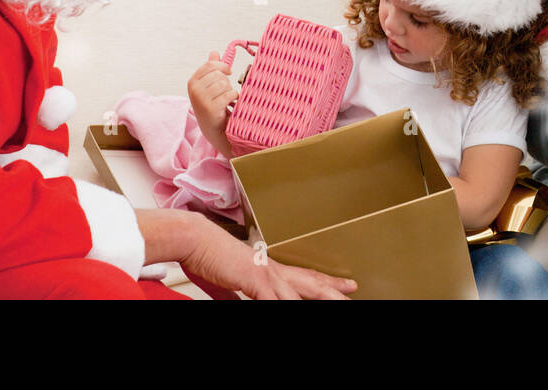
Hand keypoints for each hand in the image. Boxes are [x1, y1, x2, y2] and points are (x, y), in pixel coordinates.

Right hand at [141, 208, 356, 299]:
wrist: (194, 238)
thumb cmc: (206, 256)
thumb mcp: (226, 283)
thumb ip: (236, 294)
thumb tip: (237, 300)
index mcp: (267, 268)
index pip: (303, 276)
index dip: (324, 282)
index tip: (343, 285)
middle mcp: (272, 269)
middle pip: (310, 282)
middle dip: (332, 289)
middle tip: (353, 291)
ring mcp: (265, 274)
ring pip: (300, 293)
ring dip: (318, 298)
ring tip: (339, 303)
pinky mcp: (254, 280)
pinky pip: (273, 300)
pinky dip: (283, 306)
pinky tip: (295, 309)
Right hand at [187, 51, 236, 143]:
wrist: (213, 128)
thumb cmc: (212, 104)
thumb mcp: (209, 86)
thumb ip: (211, 69)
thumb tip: (214, 53)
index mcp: (193, 82)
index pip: (210, 65)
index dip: (222, 66)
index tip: (229, 71)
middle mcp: (194, 90)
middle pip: (218, 74)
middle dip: (226, 82)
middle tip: (224, 92)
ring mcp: (201, 100)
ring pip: (224, 84)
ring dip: (229, 91)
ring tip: (225, 99)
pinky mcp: (211, 109)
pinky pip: (229, 94)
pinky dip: (233, 98)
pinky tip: (229, 104)